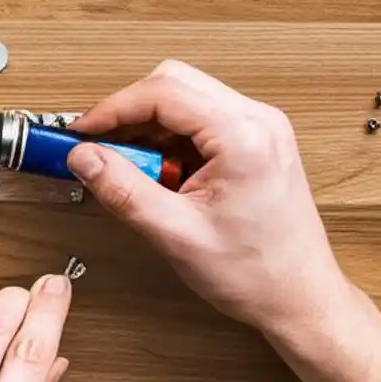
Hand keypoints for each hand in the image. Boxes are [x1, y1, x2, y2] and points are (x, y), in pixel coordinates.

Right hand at [67, 60, 351, 337]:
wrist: (300, 298)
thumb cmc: (255, 274)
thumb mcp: (175, 234)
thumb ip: (123, 190)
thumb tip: (82, 157)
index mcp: (243, 136)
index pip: (163, 93)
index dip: (112, 109)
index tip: (80, 133)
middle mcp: (258, 120)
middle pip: (174, 83)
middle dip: (129, 112)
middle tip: (98, 149)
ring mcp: (260, 129)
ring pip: (186, 99)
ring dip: (149, 128)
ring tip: (130, 171)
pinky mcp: (256, 142)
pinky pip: (201, 121)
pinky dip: (170, 140)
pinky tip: (159, 175)